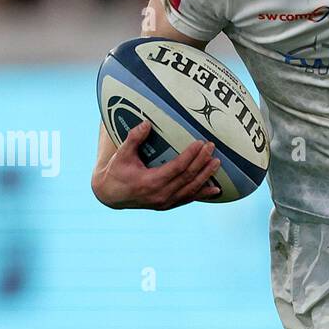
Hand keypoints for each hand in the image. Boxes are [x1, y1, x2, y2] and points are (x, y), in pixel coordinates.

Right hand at [93, 121, 221, 209]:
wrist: (111, 195)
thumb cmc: (116, 172)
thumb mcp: (122, 154)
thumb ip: (133, 138)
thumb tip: (146, 123)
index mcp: (151, 182)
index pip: (177, 167)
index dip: (191, 155)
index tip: (200, 143)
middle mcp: (161, 194)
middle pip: (188, 177)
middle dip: (202, 161)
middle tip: (211, 147)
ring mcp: (166, 202)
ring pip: (191, 189)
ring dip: (206, 176)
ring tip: (217, 163)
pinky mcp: (168, 205)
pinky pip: (188, 199)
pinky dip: (203, 194)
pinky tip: (216, 189)